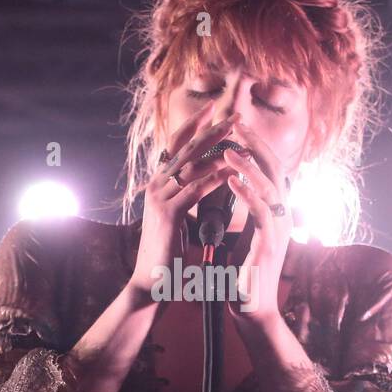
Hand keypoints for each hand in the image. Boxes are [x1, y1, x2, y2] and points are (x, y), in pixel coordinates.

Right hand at [126, 104, 240, 299]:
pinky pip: (195, 190)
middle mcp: (156, 185)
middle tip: (233, 116)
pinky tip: (232, 171)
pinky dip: (215, 179)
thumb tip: (206, 177)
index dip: (194, 126)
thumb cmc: (168, 251)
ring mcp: (159, 198)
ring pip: (192, 166)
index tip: (214, 109)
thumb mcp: (178, 215)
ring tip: (239, 138)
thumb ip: (187, 195)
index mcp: (159, 183)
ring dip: (218, 150)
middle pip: (185, 148)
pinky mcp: (168, 214)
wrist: (151, 281)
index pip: (176, 145)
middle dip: (210, 130)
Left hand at [222, 121, 292, 325]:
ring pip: (269, 186)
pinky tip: (232, 181)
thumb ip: (247, 213)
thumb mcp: (246, 236)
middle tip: (236, 123)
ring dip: (248, 166)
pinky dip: (247, 193)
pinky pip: (261, 211)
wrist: (251, 307)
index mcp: (276, 211)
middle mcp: (283, 215)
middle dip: (254, 144)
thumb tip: (237, 189)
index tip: (235, 127)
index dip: (255, 145)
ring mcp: (279, 228)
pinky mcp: (270, 243)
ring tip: (227, 149)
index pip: (270, 168)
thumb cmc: (244, 274)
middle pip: (275, 168)